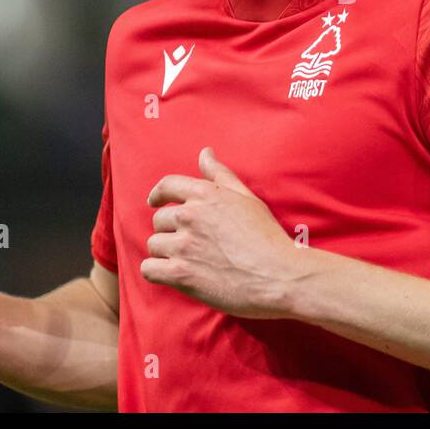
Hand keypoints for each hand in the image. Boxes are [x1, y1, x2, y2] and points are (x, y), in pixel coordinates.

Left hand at [142, 148, 302, 318]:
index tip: (155, 202)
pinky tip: (171, 274)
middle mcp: (191, 216)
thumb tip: (205, 152)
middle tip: (188, 244)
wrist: (279, 276)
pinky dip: (157, 272)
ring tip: (186, 261)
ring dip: (165, 253)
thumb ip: (221, 175)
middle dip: (169, 230)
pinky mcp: (181, 273)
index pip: (167, 185)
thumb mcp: (248, 198)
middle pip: (159, 219)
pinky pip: (149, 269)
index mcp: (206, 194)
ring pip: (154, 245)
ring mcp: (184, 245)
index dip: (158, 194)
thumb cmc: (268, 237)